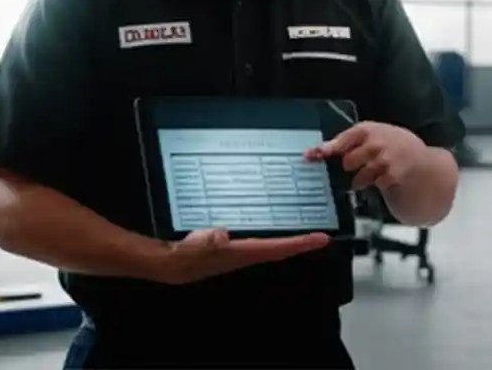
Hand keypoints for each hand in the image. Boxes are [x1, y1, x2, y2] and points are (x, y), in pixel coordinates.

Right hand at [151, 228, 329, 285]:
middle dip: (301, 243)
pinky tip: (276, 227)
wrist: (171, 264)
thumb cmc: (185, 255)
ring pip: (272, 246)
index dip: (300, 244)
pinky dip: (273, 234)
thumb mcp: (195, 245)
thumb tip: (222, 237)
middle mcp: (247, 254)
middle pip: (281, 249)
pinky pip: (260, 240)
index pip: (277, 248)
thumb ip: (208, 241)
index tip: (321, 239)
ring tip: (305, 232)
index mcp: (243, 253)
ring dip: (289, 240)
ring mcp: (241, 252)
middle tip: (321, 236)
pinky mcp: (233, 248)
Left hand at [305, 121, 427, 190]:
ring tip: (377, 173)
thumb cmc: (398, 148)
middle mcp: (376, 141)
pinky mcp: (391, 175)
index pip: (344, 138)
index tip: (310, 155)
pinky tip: (386, 179)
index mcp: (371, 129)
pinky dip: (375, 185)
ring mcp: (384, 159)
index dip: (326, 148)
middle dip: (351, 166)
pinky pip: (371, 184)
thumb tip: (321, 149)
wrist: (427, 165)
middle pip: (347, 160)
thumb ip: (353, 141)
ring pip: (358, 176)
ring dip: (362, 180)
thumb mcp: (379, 136)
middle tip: (362, 165)